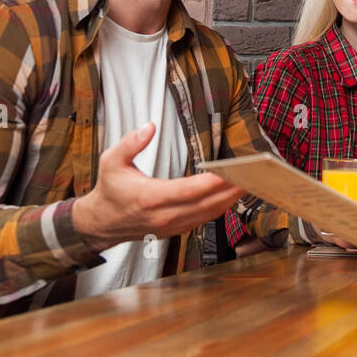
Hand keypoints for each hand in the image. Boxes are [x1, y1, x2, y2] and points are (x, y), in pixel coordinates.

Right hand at [72, 123, 245, 252]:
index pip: (189, 191)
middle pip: (208, 204)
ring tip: (250, 181)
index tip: (232, 171)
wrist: (101, 223)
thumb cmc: (109, 190)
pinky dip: (222, 206)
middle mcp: (165, 215)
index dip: (213, 182)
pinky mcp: (178, 229)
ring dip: (232, 199)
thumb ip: (130, 143)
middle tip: (254, 174)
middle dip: (233, 190)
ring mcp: (173, 226)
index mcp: (150, 198)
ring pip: (210, 214)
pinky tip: (233, 194)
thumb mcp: (111, 161)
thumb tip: (150, 127)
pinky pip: (205, 219)